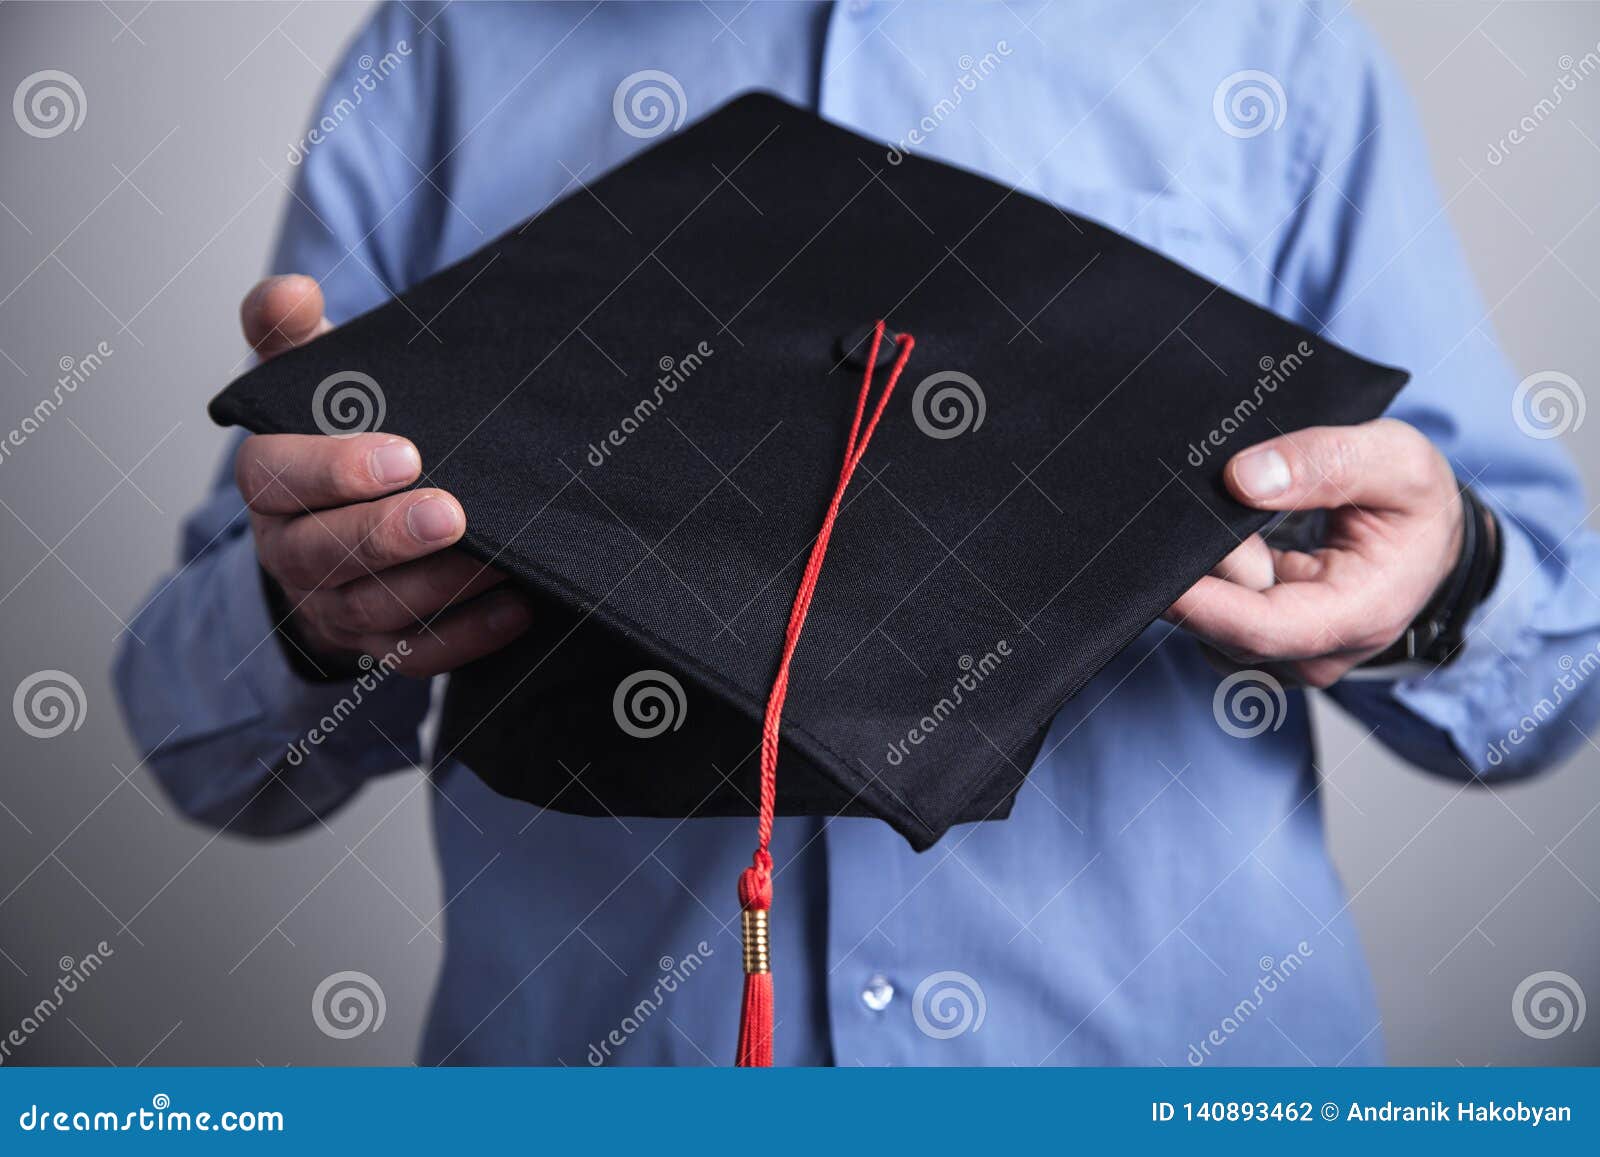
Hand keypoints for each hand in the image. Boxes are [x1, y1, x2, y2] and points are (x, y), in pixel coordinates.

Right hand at [234, 275, 534, 677]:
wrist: (343, 525)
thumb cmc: (336, 442)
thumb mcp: (312, 381)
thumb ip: (293, 333)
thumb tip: (290, 293)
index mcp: (271, 483)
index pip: (278, 477)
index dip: (335, 469)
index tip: (406, 453)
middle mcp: (292, 549)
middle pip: (324, 552)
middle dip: (389, 535)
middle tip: (454, 512)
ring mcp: (335, 604)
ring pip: (377, 609)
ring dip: (442, 587)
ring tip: (502, 557)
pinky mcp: (379, 646)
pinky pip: (418, 655)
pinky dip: (469, 635)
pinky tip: (519, 606)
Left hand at [1166, 418, 1463, 687]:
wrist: (1427, 543)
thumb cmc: (1415, 503)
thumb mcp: (1396, 458)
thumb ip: (1325, 462)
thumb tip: (1242, 480)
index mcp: (1359, 617)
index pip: (1260, 629)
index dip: (1201, 604)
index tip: (1157, 572)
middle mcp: (1316, 655)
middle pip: (1225, 625)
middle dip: (1208, 567)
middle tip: (1220, 507)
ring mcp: (1286, 658)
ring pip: (1213, 624)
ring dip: (1213, 573)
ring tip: (1252, 529)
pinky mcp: (1262, 650)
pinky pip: (1215, 620)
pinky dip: (1216, 581)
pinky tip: (1241, 546)